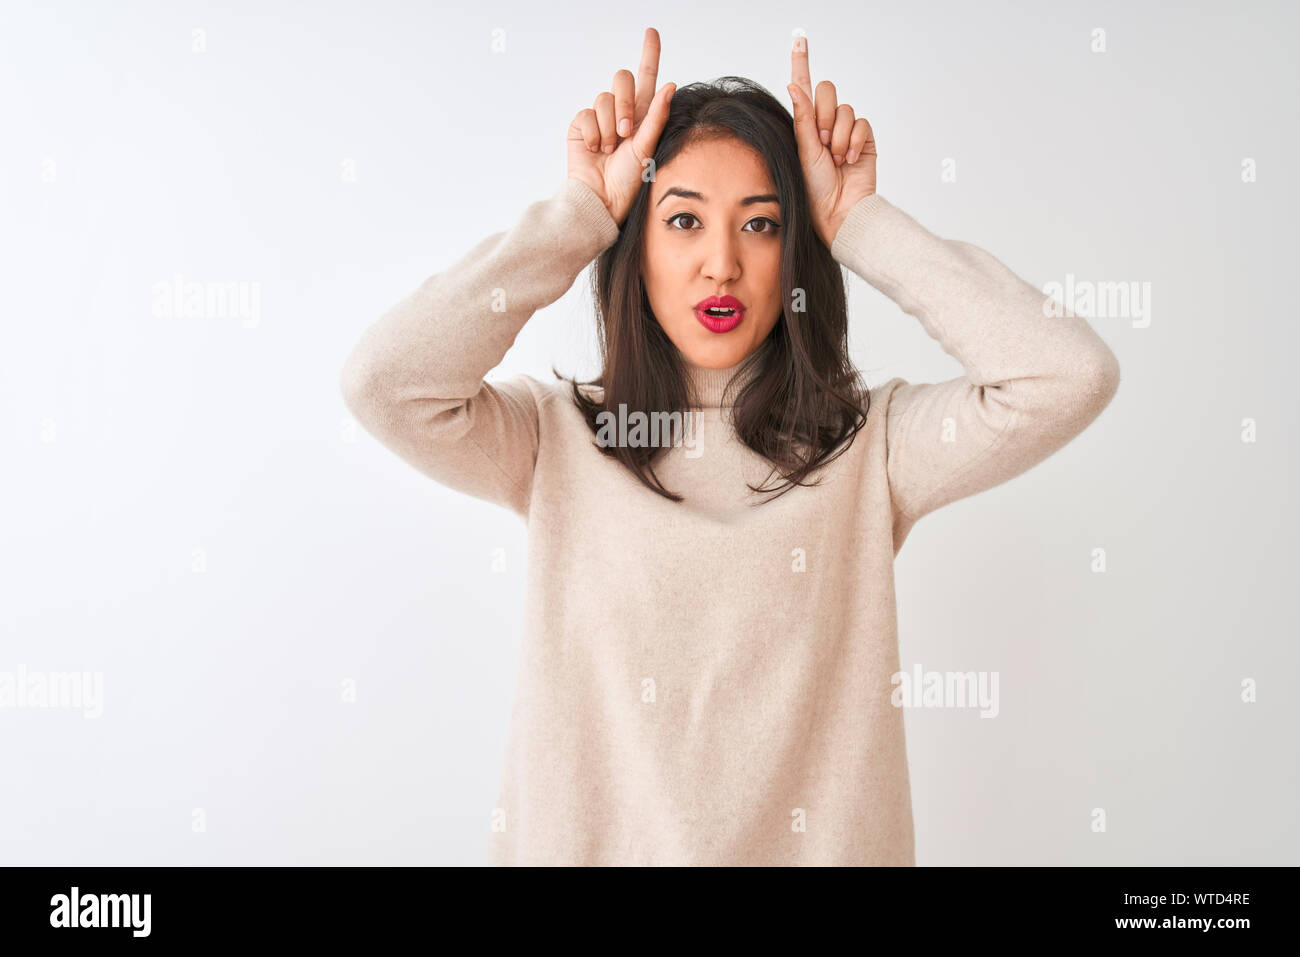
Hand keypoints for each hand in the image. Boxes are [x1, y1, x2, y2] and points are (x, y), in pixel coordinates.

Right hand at [566, 27, 675, 226]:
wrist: (602, 200)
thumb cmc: (628, 181)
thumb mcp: (647, 148)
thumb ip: (657, 116)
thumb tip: (671, 84)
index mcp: (643, 115)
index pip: (647, 78)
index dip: (649, 54)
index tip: (651, 32)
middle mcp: (622, 112)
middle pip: (623, 79)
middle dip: (626, 103)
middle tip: (626, 131)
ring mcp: (600, 118)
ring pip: (605, 98)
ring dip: (609, 125)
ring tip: (609, 149)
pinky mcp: (581, 126)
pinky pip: (587, 114)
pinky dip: (592, 133)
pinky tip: (594, 150)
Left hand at [786, 34, 877, 248]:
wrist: (840, 210)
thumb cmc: (815, 189)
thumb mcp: (803, 151)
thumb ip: (802, 118)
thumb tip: (793, 85)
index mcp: (804, 125)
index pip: (802, 87)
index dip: (802, 62)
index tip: (800, 39)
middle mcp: (824, 124)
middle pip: (826, 91)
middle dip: (822, 115)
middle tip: (821, 142)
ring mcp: (845, 131)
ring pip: (844, 109)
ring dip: (838, 134)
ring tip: (835, 158)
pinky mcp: (864, 139)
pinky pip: (861, 123)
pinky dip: (854, 140)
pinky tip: (848, 159)